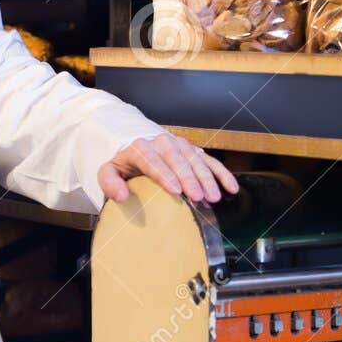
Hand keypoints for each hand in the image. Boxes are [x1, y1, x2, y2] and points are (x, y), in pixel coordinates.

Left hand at [99, 134, 237, 204]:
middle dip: (190, 178)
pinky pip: (211, 161)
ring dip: (207, 178)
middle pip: (178, 158)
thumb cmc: (125, 167)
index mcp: (140, 147)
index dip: (165, 174)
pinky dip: (222, 173)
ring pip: (196, 159)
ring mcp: (181, 146)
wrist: (138, 153)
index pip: (152, 159)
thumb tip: (121, 196)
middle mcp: (162, 143)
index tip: (175, 191)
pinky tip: (231, 188)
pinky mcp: (194, 152)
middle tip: (198, 197)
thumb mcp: (109, 172)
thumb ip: (109, 182)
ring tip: (213, 198)